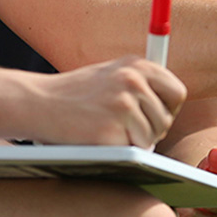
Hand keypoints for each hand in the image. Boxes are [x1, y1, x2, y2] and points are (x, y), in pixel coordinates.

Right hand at [27, 56, 186, 147]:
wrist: (39, 102)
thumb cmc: (76, 93)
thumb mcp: (112, 73)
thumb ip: (141, 82)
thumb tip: (171, 106)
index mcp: (137, 65)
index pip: (177, 92)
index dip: (168, 108)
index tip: (155, 115)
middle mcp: (133, 81)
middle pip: (166, 118)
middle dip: (152, 129)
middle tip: (127, 128)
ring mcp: (123, 105)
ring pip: (151, 137)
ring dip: (135, 142)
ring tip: (109, 130)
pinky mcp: (111, 130)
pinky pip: (133, 150)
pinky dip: (120, 151)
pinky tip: (100, 138)